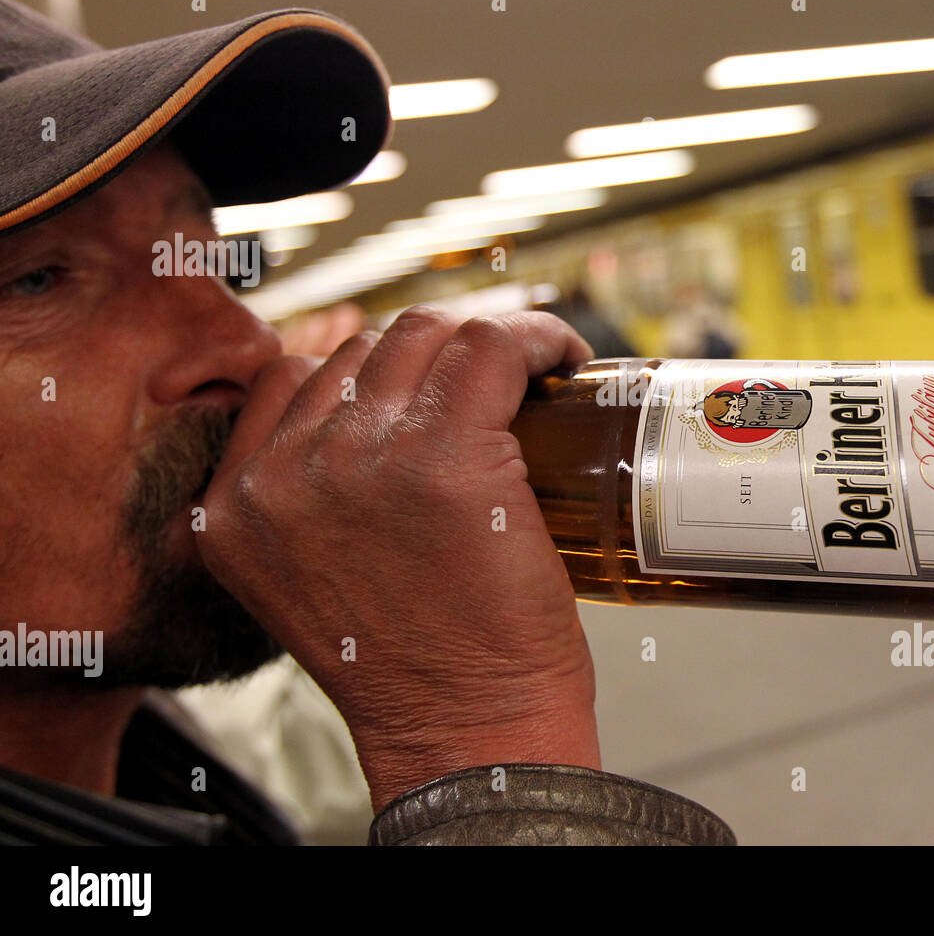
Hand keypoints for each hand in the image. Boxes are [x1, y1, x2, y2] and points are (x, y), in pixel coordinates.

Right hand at [197, 307, 599, 810]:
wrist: (469, 733)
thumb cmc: (416, 667)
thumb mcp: (312, 579)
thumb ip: (311, 497)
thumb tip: (371, 416)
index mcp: (236, 504)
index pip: (294, 374)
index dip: (371, 369)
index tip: (427, 384)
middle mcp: (283, 472)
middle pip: (367, 347)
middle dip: (435, 355)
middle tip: (494, 383)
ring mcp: (359, 457)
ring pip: (428, 335)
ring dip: (487, 342)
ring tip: (531, 371)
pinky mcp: (446, 455)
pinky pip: (493, 346)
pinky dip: (538, 338)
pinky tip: (562, 358)